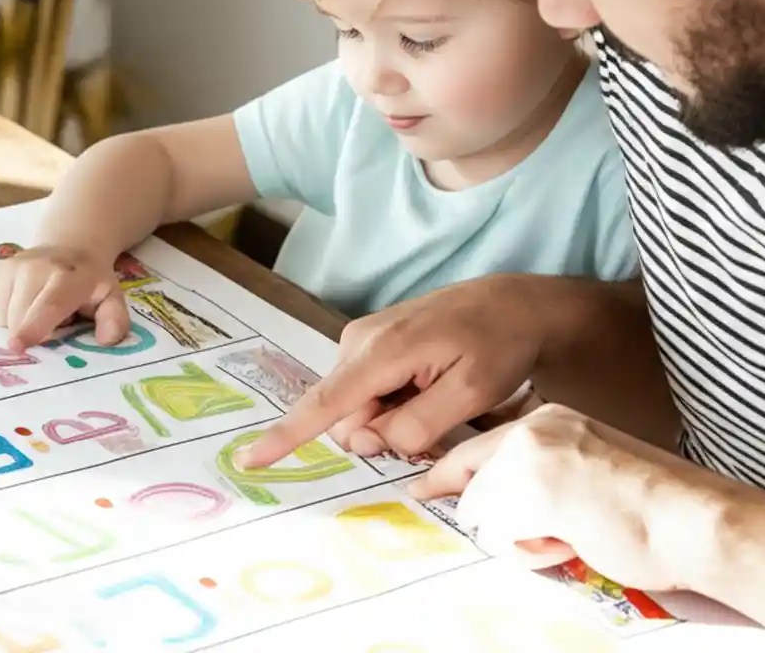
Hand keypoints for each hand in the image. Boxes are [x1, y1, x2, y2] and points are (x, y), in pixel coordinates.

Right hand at [0, 246, 128, 350]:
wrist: (73, 246)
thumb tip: (107, 340)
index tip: (17, 346)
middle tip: (55, 319)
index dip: (32, 328)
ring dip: (19, 322)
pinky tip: (26, 297)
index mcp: (68, 277)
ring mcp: (13, 265)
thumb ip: (114, 320)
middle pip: (18, 318)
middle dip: (32, 331)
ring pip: (2, 316)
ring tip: (40, 307)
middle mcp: (35, 267)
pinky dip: (7, 310)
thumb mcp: (112, 299)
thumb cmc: (92, 282)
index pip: (48, 305)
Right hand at [236, 274, 551, 468]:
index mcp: (381, 352)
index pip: (323, 403)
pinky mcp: (371, 344)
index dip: (285, 436)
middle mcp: (359, 342)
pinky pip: (367, 392)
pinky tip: (428, 392)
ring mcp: (362, 340)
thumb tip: (369, 440)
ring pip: (357, 407)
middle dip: (379, 433)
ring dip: (390, 419)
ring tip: (438, 401)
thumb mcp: (471, 393)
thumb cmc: (499, 344)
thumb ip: (417, 424)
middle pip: (345, 416)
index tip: (248, 460)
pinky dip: (394, 404)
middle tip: (435, 423)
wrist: (515, 304)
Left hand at [410, 404, 718, 592]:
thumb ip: (543, 476)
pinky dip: (528, 552)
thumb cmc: (653, 507)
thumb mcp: (588, 470)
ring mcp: (530, 459)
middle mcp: (533, 430)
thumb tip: (502, 506)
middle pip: (472, 482)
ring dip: (519, 539)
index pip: (478, 446)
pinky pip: (497, 536)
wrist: (695, 519)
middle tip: (536, 533)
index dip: (449, 473)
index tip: (424, 487)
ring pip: (482, 513)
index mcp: (549, 420)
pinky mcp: (532, 492)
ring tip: (570, 536)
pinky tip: (569, 543)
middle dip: (491, 517)